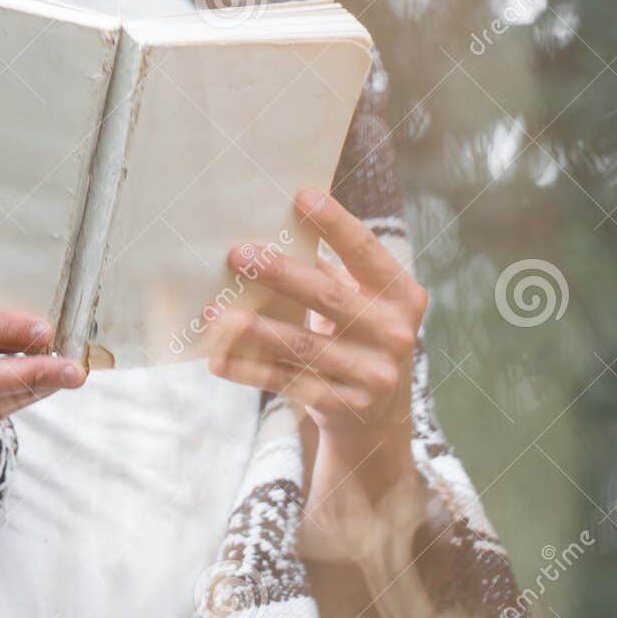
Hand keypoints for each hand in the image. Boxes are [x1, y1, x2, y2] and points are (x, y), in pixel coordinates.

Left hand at [203, 188, 427, 503]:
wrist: (378, 422)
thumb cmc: (359, 341)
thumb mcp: (362, 306)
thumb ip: (332, 273)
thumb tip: (273, 228)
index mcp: (402, 297)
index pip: (367, 253)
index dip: (336, 224)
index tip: (302, 195)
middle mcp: (394, 335)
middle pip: (329, 297)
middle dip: (281, 273)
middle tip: (238, 253)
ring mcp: (372, 375)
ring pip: (301, 345)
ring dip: (252, 327)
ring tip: (213, 310)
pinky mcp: (344, 406)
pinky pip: (286, 383)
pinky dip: (248, 370)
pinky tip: (216, 359)